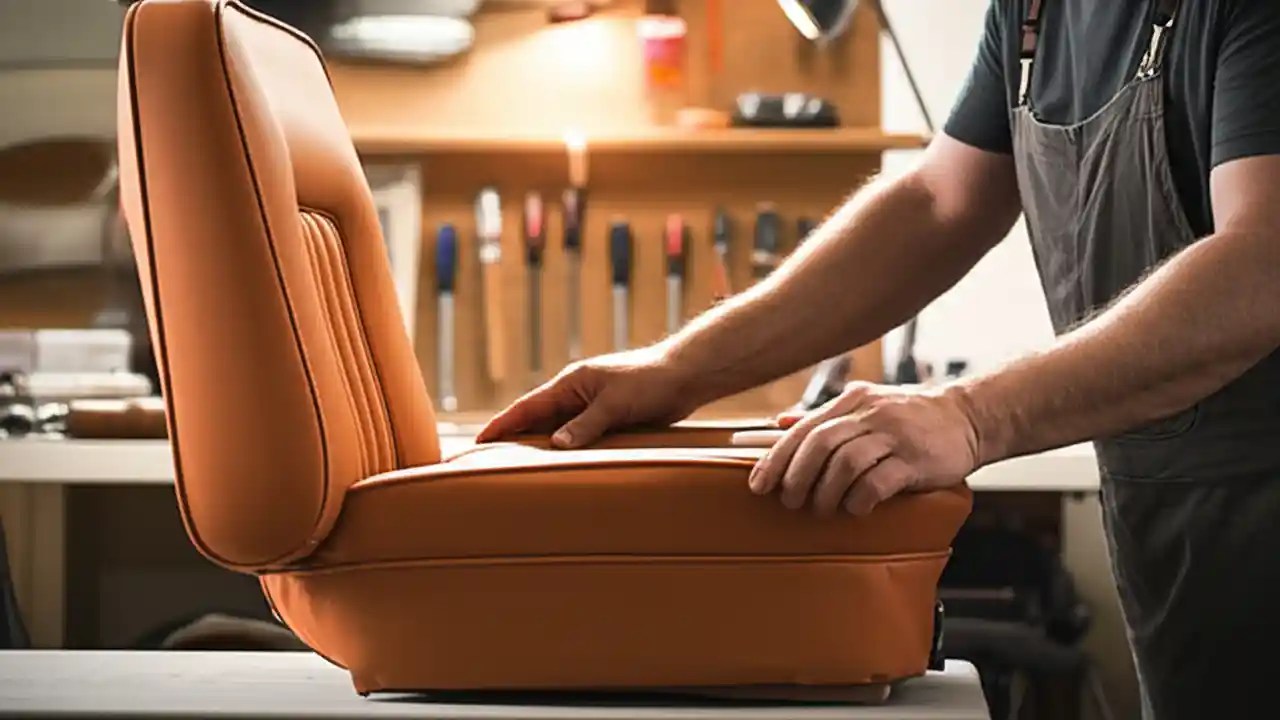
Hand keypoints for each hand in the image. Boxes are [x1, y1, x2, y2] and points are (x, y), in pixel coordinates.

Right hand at [476, 346, 703, 448]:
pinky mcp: (608, 418)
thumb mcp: (614, 405)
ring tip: (517, 471)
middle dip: (514, 438)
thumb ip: (586, 425)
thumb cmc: (649, 382)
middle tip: (488, 462)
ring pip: (558, 430)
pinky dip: (567, 450)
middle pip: (537, 420)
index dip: (502, 424)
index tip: (478, 441)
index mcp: (571, 383)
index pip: (527, 407)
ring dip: (541, 447)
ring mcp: (591, 407)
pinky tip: (560, 468)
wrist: (683, 377)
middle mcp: (576, 395)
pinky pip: (579, 437)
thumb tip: (555, 446)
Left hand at [749, 382, 980, 515]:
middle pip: (820, 444)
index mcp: (852, 401)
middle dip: (797, 477)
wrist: (968, 417)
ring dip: (826, 492)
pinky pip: (877, 481)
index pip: (803, 428)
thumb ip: (824, 417)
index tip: (758, 484)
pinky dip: (859, 499)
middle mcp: (870, 413)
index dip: (777, 458)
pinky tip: (856, 509)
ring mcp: (894, 435)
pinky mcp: (916, 459)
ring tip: (823, 509)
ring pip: (845, 463)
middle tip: (790, 502)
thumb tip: (780, 424)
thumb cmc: (912, 417)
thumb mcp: (866, 406)